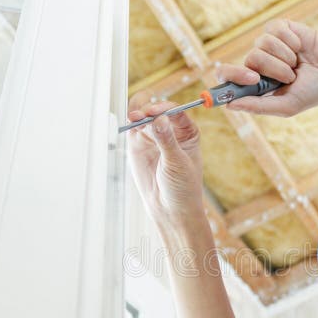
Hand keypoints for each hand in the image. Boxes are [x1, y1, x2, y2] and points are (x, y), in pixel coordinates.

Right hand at [126, 102, 203, 225]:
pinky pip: (133, 127)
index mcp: (187, 132)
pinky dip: (130, 122)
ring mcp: (153, 136)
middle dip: (150, 110)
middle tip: (142, 115)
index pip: (176, 112)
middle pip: (158, 110)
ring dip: (138, 113)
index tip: (156, 113)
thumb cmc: (182, 187)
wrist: (169, 208)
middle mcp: (171, 130)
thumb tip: (159, 119)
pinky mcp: (138, 144)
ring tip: (134, 118)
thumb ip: (167, 141)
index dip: (166, 109)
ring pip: (144, 116)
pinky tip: (130, 123)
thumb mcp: (177, 163)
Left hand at [218, 19, 317, 116]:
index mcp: (255, 83)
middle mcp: (258, 63)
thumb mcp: (286, 106)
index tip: (252, 79)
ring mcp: (267, 45)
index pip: (227, 76)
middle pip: (248, 59)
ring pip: (262, 45)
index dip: (232, 76)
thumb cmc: (312, 91)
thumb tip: (229, 105)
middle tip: (288, 76)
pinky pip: (275, 32)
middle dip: (269, 67)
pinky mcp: (278, 29)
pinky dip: (291, 43)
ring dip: (285, 59)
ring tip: (297, 66)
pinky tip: (300, 49)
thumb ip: (258, 107)